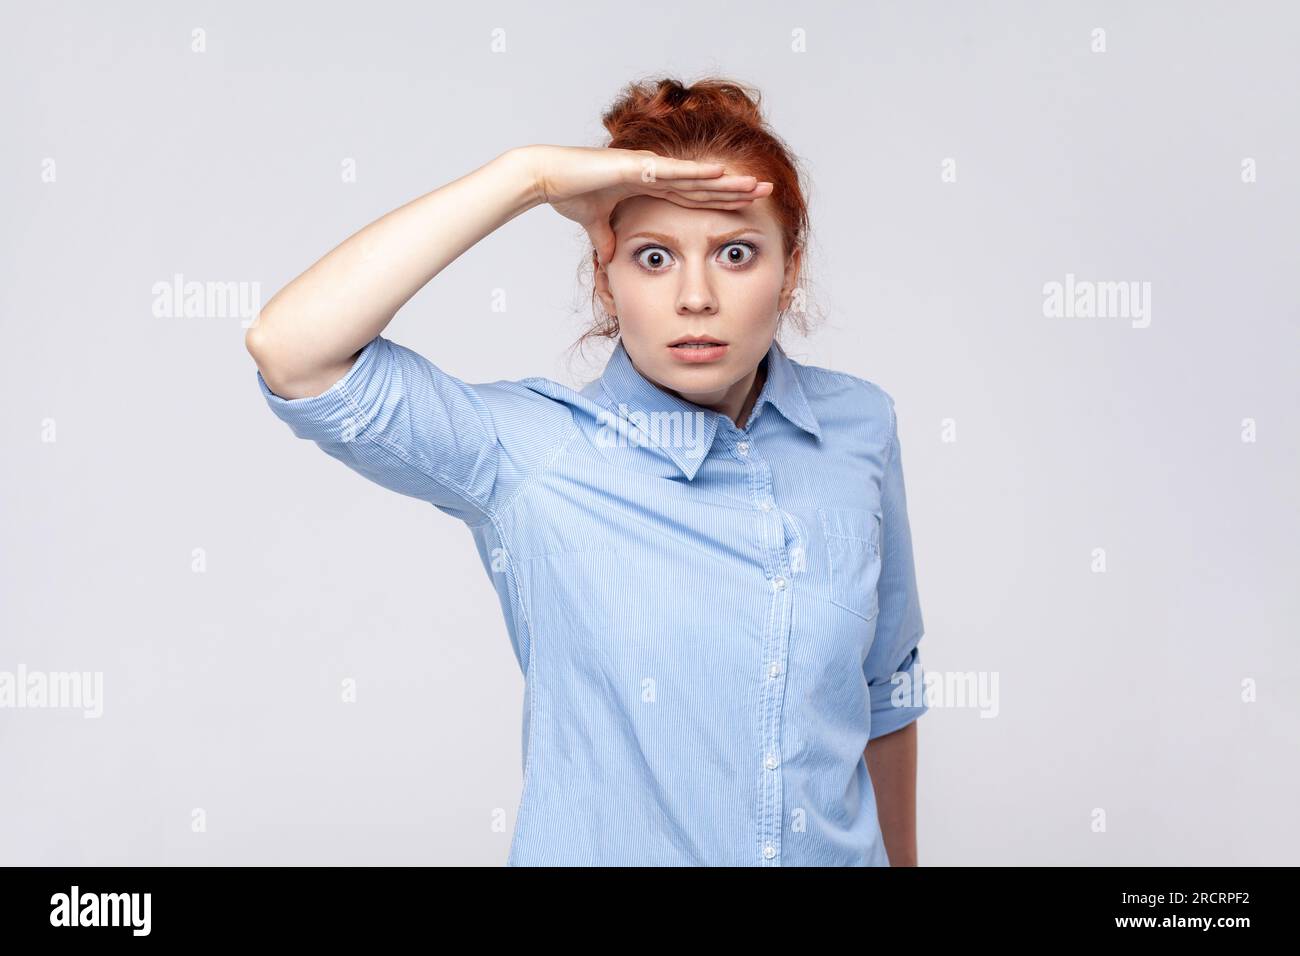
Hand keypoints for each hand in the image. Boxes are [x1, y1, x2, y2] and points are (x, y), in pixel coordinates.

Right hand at [518, 145, 773, 266]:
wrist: (547, 178)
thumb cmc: (567, 193)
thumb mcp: (594, 224)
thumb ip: (604, 238)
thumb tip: (608, 257)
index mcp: (648, 186)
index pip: (693, 196)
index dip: (720, 200)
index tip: (746, 205)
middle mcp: (654, 175)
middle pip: (704, 186)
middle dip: (735, 189)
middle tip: (766, 190)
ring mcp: (648, 169)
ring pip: (696, 178)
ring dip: (726, 182)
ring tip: (755, 184)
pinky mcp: (637, 168)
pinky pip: (673, 173)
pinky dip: (696, 174)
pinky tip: (720, 174)